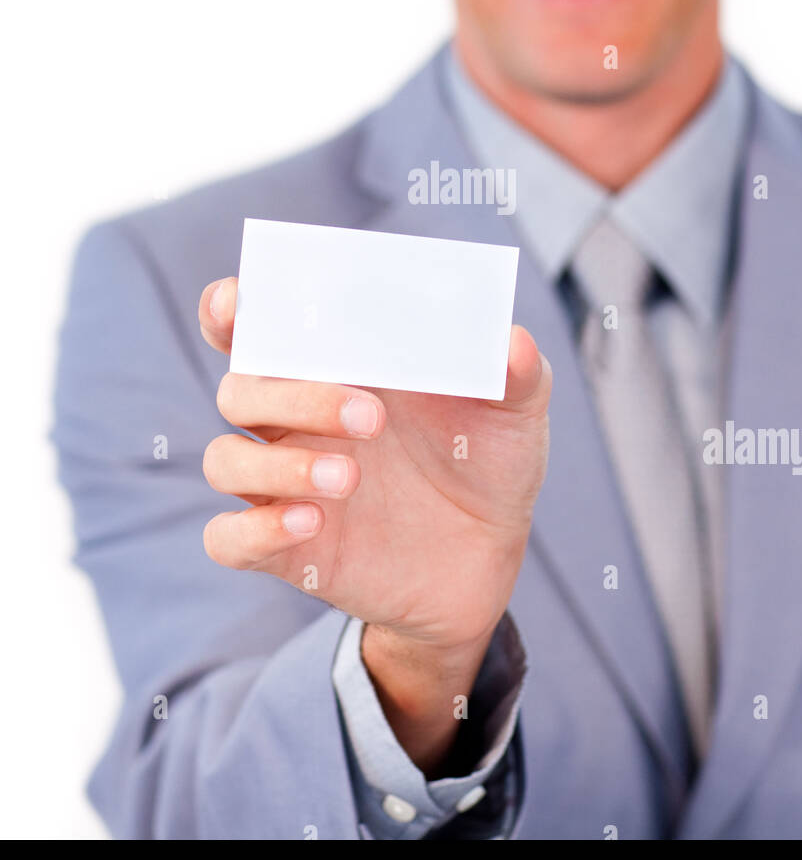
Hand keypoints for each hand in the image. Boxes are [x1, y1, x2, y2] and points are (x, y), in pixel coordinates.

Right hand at [199, 277, 551, 654]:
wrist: (490, 556)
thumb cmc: (486, 460)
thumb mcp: (513, 414)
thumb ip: (516, 372)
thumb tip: (512, 340)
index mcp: (332, 368)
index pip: (251, 328)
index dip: (229, 310)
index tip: (238, 303)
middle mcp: (295, 421)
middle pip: (241, 389)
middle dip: (293, 395)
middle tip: (373, 416)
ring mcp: (285, 484)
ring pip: (226, 459)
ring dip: (279, 465)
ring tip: (352, 478)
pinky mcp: (288, 549)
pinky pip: (229, 538)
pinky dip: (256, 529)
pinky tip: (310, 523)